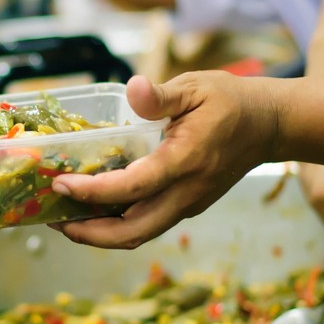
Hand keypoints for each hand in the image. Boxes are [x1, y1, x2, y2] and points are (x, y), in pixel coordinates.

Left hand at [51, 73, 279, 248]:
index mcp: (185, 161)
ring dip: (101, 236)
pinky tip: (94, 210)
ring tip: (66, 220)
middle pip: (133, 232)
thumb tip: (134, 89)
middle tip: (54, 219)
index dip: (92, 192)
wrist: (269, 125)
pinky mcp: (187, 206)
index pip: (132, 188)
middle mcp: (186, 192)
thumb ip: (162, 95)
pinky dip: (117, 226)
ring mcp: (188, 204)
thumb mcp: (195, 87)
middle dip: (89, 233)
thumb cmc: (230, 101)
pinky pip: (148, 225)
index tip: (60, 184)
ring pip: (140, 235)